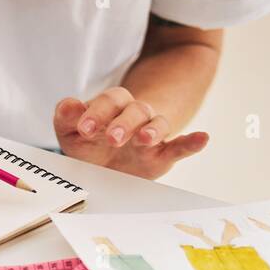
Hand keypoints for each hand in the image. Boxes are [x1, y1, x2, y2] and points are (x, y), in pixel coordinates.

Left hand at [54, 87, 207, 178]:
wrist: (109, 168)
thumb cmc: (91, 146)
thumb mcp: (72, 134)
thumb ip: (66, 119)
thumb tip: (67, 105)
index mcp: (112, 107)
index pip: (109, 101)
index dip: (97, 112)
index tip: (84, 128)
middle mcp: (135, 116)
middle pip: (135, 110)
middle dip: (124, 122)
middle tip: (113, 138)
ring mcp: (151, 134)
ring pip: (157, 124)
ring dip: (152, 130)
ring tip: (145, 139)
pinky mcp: (163, 154)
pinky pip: (180, 145)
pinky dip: (192, 142)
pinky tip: (203, 138)